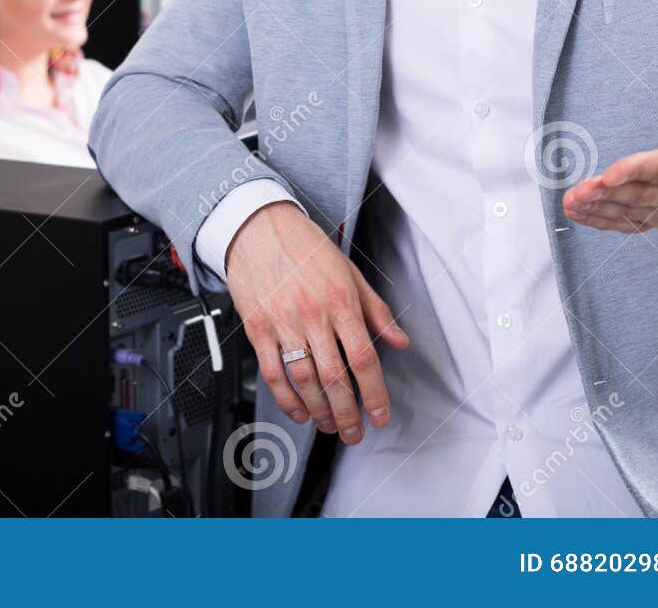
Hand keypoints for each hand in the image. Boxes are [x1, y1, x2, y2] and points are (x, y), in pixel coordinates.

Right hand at [224, 201, 408, 443]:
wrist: (258, 226)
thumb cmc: (304, 246)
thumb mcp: (349, 272)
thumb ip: (376, 310)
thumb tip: (399, 341)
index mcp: (341, 301)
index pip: (364, 358)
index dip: (375, 394)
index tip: (380, 416)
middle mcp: (313, 314)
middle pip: (335, 377)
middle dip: (348, 413)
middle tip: (354, 432)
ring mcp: (283, 322)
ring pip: (305, 380)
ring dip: (319, 410)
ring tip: (330, 425)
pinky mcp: (258, 327)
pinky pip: (273, 372)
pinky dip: (286, 398)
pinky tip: (298, 410)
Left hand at [563, 66, 657, 231]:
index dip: (634, 171)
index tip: (608, 174)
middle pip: (639, 195)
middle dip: (606, 193)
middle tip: (578, 191)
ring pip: (627, 211)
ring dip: (597, 208)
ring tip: (571, 202)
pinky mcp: (651, 218)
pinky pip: (623, 222)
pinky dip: (598, 220)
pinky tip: (576, 213)